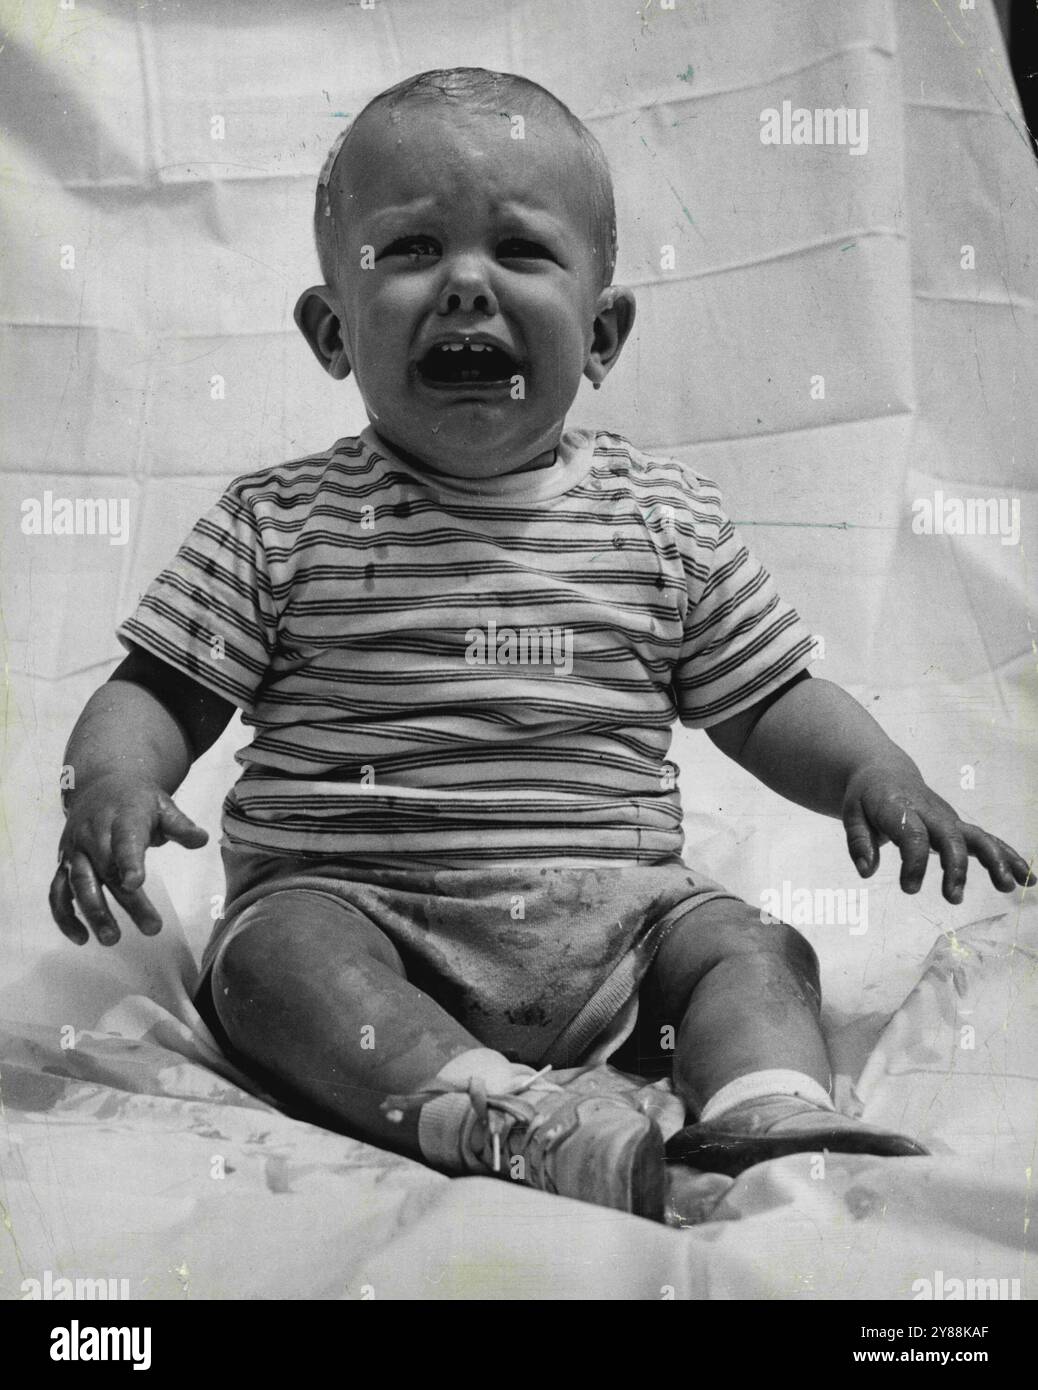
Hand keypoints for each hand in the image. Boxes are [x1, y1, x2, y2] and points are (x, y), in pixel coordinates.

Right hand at [49, 774, 207, 945]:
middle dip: (127, 901)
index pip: (124, 840)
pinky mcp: (64, 865)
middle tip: (152, 928)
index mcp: (121, 817)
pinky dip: (64, 916)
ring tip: (112, 939)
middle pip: (107, 870)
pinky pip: (58, 892)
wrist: (99, 786)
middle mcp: (93, 835)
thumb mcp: (163, 806)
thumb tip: (201, 840)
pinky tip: (82, 938)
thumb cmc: (137, 802)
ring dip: (94, 913)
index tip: (135, 883)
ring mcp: (75, 851)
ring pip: (80, 884)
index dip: (129, 861)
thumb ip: (180, 825)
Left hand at [842, 764, 1034, 903]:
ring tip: (1008, 887)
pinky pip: (986, 841)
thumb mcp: (851, 814)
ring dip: (995, 861)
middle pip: (950, 837)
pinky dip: (1008, 857)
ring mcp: (948, 818)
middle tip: (953, 897)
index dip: (914, 861)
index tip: (909, 888)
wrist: (885, 773)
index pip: (913, 835)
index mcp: (899, 807)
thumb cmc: (866, 797)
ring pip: (977, 836)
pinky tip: (1027, 879)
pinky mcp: (959, 826)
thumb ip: (858, 842)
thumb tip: (866, 870)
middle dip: (956, 866)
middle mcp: (929, 812)